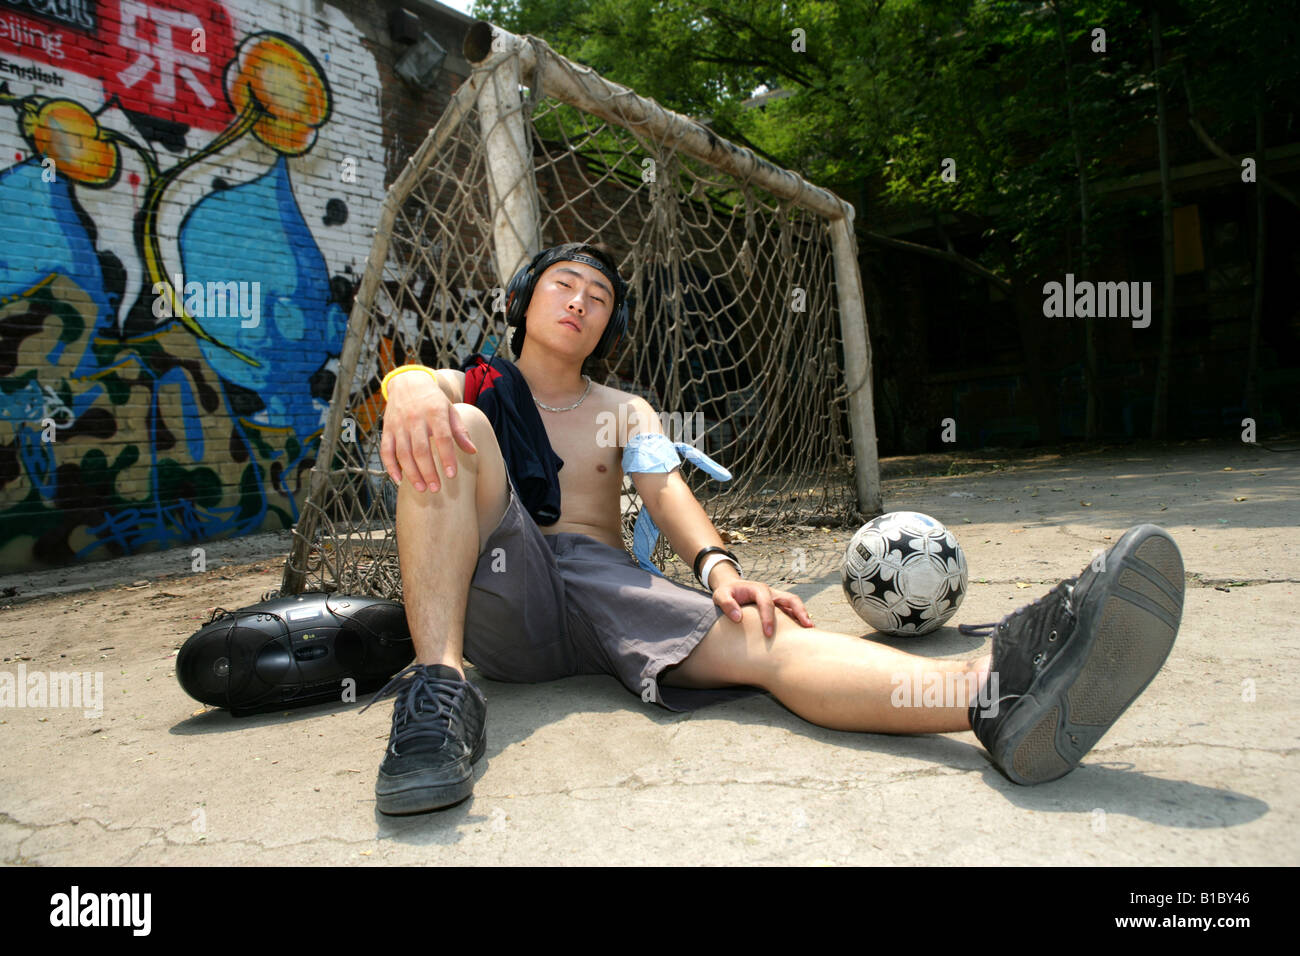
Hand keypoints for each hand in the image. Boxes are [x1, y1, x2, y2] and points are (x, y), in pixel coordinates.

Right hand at [379, 371, 476, 492]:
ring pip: (403, 453)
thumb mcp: (450, 410)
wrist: (408, 382)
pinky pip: (386, 451)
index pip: (443, 438)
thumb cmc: (433, 401)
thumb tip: (473, 451)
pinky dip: (391, 466)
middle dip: (428, 472)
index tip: (451, 475)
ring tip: (422, 488)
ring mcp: (399, 424)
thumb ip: (460, 431)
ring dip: (411, 473)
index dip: (447, 457)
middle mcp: (415, 419)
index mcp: (435, 412)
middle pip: (421, 450)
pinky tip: (399, 480)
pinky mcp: (387, 429)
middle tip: (436, 489)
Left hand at [712, 578, 813, 636]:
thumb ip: (727, 604)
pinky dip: (798, 620)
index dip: (769, 618)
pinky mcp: (778, 606)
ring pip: (794, 605)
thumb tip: (738, 618)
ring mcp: (777, 599)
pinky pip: (791, 611)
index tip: (768, 634)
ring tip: (811, 631)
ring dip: (803, 616)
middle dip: (799, 612)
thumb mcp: (720, 595)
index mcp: (758, 589)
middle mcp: (771, 593)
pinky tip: (802, 634)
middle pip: (790, 599)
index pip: (767, 603)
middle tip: (807, 627)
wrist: (731, 588)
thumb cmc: (726, 593)